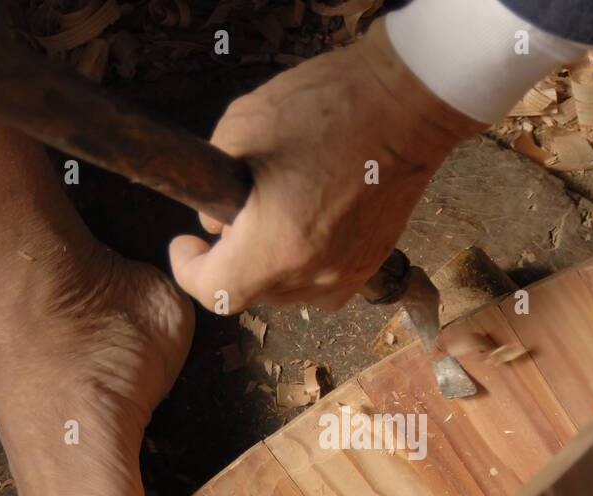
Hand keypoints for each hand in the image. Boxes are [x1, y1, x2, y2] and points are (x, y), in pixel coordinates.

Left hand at [169, 19, 484, 312]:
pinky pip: (324, 287)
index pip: (216, 292)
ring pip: (287, 293)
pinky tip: (306, 231)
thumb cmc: (327, 106)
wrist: (407, 103)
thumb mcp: (242, 124)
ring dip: (268, 267)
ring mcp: (348, 274)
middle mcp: (314, 273)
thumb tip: (214, 219)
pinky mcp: (372, 263)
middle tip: (230, 218)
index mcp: (278, 244)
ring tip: (271, 220)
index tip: (186, 244)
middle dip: (229, 262)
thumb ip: (212, 182)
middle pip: (252, 295)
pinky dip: (304, 269)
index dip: (189, 270)